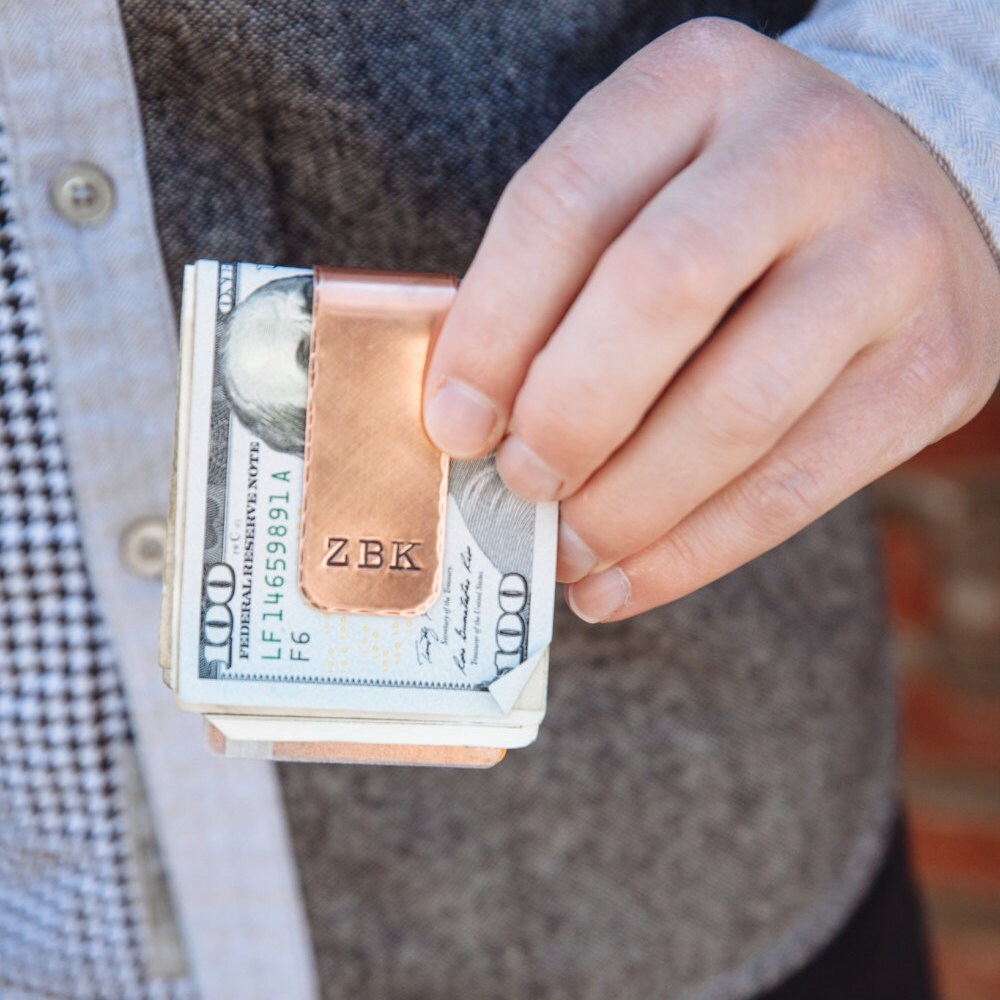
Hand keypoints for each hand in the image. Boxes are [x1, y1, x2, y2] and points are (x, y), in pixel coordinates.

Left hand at [422, 17, 999, 622]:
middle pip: (663, 292)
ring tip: (566, 551)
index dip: (492, 330)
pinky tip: (625, 581)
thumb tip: (474, 425)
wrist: (900, 194)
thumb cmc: (724, 211)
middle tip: (518, 486)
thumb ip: (556, 285)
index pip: (567, 204)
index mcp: (700, 85)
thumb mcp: (637, 193)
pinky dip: (692, 552)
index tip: (454, 424)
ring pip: (737, 410)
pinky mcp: (936, 365)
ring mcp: (892, 257)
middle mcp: (812, 151)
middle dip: (569, 415)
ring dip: (627, 507)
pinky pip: (797, 487)